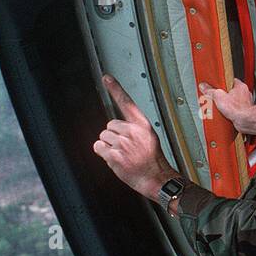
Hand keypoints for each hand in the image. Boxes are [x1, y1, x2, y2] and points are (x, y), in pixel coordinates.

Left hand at [94, 75, 177, 198]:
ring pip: (102, 137)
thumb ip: (133, 129)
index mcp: (142, 125)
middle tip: (125, 148)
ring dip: (108, 146)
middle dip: (112, 136)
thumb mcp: (149, 138)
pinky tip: (115, 159)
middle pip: (109, 125)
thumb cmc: (152, 160)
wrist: (156, 178)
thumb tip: (114, 127)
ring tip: (122, 154)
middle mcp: (132, 132)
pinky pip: (98, 148)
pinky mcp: (114, 155)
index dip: (116, 89)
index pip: (127, 103)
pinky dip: (103, 153)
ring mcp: (123, 143)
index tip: (107, 78)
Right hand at [199, 79, 255, 136]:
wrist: (246, 121)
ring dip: (226, 105)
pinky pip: (235, 111)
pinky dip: (230, 113)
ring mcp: (245, 104)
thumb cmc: (238, 108)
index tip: (217, 86)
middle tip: (216, 99)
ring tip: (219, 108)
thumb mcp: (218, 96)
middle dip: (223, 96)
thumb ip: (210, 91)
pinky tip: (225, 115)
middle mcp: (245, 94)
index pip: (230, 81)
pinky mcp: (244, 113)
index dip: (223, 83)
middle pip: (231, 92)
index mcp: (240, 86)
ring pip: (233, 102)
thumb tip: (203, 87)